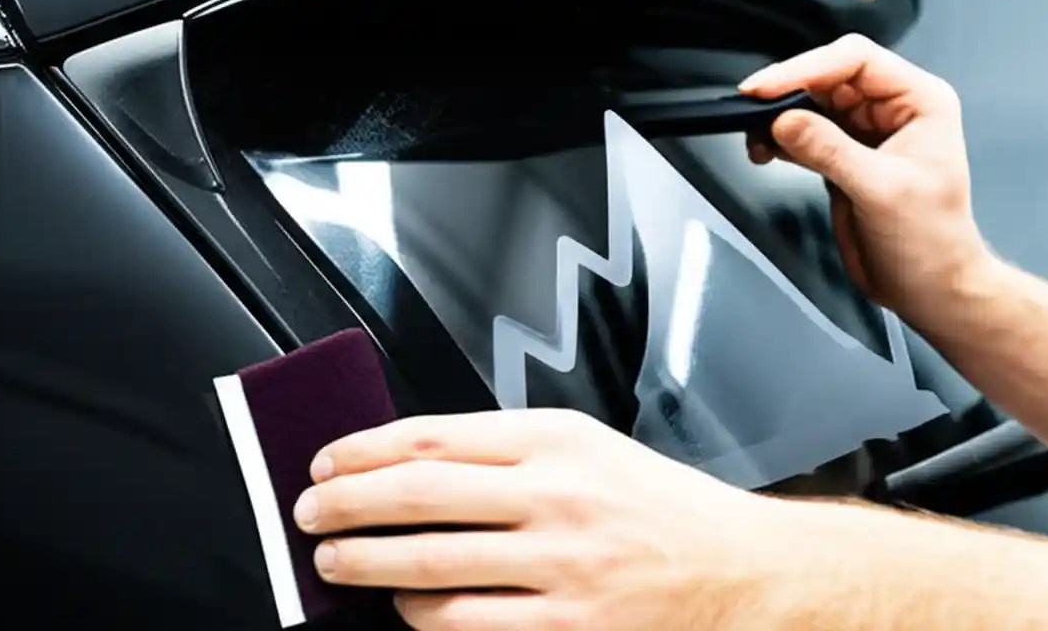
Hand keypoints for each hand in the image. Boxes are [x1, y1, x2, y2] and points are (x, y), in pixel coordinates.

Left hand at [291, 409, 816, 630]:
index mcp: (557, 440)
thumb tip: (412, 465)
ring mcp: (561, 566)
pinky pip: (465, 625)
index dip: (363, 449)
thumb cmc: (660, 508)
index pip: (433, 436)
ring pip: (428, 564)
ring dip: (364, 563)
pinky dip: (420, 615)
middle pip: (416, 494)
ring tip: (335, 560)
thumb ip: (509, 452)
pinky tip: (404, 608)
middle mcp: (555, 495)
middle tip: (307, 510)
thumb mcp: (589, 449)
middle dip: (343, 503)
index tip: (327, 460)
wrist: (739, 570)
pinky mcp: (568, 628)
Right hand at [738, 34, 994, 320]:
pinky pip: (804, 133)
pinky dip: (780, 139)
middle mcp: (892, 109)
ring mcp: (866, 133)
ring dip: (778, 116)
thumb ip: (831, 151)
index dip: (806, 68)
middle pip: (827, 77)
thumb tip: (785, 121)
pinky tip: (765, 149)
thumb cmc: (933, 242)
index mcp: (919, 101)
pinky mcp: (843, 157)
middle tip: (751, 108)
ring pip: (811, 104)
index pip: (855, 61)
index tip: (767, 89)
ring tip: (756, 137)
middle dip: (787, 91)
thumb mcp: (882, 191)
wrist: (930, 287)